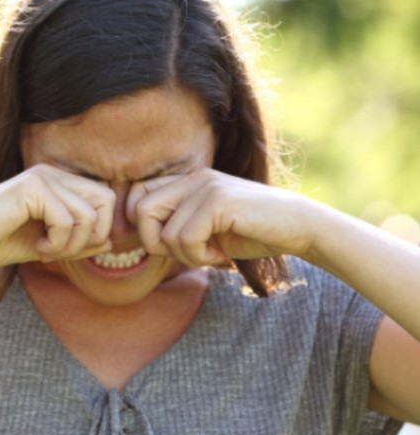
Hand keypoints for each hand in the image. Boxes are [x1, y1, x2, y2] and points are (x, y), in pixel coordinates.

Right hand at [0, 164, 115, 267]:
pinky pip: (66, 221)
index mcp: (57, 181)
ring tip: (46, 251)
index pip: (105, 200)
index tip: (69, 250)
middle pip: (106, 201)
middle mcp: (52, 173)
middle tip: (62, 252)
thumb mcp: (47, 246)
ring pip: (88, 214)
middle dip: (92, 236)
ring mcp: (42, 177)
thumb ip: (78, 242)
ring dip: (71, 244)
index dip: (97, 231)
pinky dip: (57, 243)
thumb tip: (111, 242)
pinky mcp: (31, 188)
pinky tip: (36, 247)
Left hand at [126, 168, 315, 266]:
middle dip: (155, 243)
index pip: (136, 197)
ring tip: (210, 253)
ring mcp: (206, 186)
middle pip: (140, 211)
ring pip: (164, 231)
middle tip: (186, 253)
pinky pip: (186, 238)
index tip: (165, 247)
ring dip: (184, 255)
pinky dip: (199, 256)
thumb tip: (134, 240)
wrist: (299, 228)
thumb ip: (173, 226)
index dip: (141, 227)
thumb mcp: (204, 229)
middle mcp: (193, 178)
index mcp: (186, 181)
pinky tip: (220, 254)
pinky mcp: (218, 201)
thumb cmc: (251, 233)